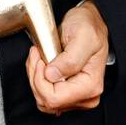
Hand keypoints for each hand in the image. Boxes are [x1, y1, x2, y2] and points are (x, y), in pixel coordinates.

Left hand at [25, 0, 107, 117]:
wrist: (89, 23)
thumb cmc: (88, 27)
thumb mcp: (82, 36)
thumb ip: (69, 59)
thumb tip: (52, 75)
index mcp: (90, 86)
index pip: (53, 99)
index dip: (39, 79)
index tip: (39, 58)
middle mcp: (86, 96)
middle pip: (46, 102)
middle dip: (35, 77)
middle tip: (37, 54)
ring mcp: (77, 97)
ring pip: (43, 101)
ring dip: (35, 78)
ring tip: (39, 57)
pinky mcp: (68, 94)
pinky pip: (45, 95)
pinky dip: (38, 80)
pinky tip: (42, 64)